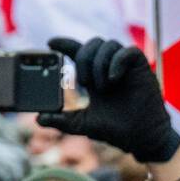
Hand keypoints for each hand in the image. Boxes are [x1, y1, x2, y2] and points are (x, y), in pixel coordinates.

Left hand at [41, 37, 179, 163]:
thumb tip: (38, 119)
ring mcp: (125, 66)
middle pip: (93, 43)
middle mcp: (109, 67)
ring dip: (100, 62)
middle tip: (84, 80)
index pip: (78, 51)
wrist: (141, 138)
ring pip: (109, 44)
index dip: (64, 44)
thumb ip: (61, 120)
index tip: (50, 43)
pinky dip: (117, 61)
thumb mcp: (83, 124)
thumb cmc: (115, 130)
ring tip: (101, 85)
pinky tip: (112, 78)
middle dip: (84, 57)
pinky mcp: (140, 68)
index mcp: (94, 76)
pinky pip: (128, 51)